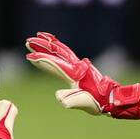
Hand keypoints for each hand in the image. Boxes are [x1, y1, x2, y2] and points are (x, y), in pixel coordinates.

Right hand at [24, 31, 139, 118]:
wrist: (112, 98)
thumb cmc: (97, 102)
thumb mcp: (84, 103)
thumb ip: (72, 100)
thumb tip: (59, 98)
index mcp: (74, 73)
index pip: (55, 64)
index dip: (41, 60)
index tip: (29, 57)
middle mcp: (76, 65)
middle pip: (57, 52)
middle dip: (42, 46)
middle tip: (28, 41)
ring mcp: (78, 64)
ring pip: (61, 49)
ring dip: (49, 43)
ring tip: (38, 36)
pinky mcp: (79, 66)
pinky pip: (66, 52)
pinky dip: (58, 46)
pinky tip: (53, 44)